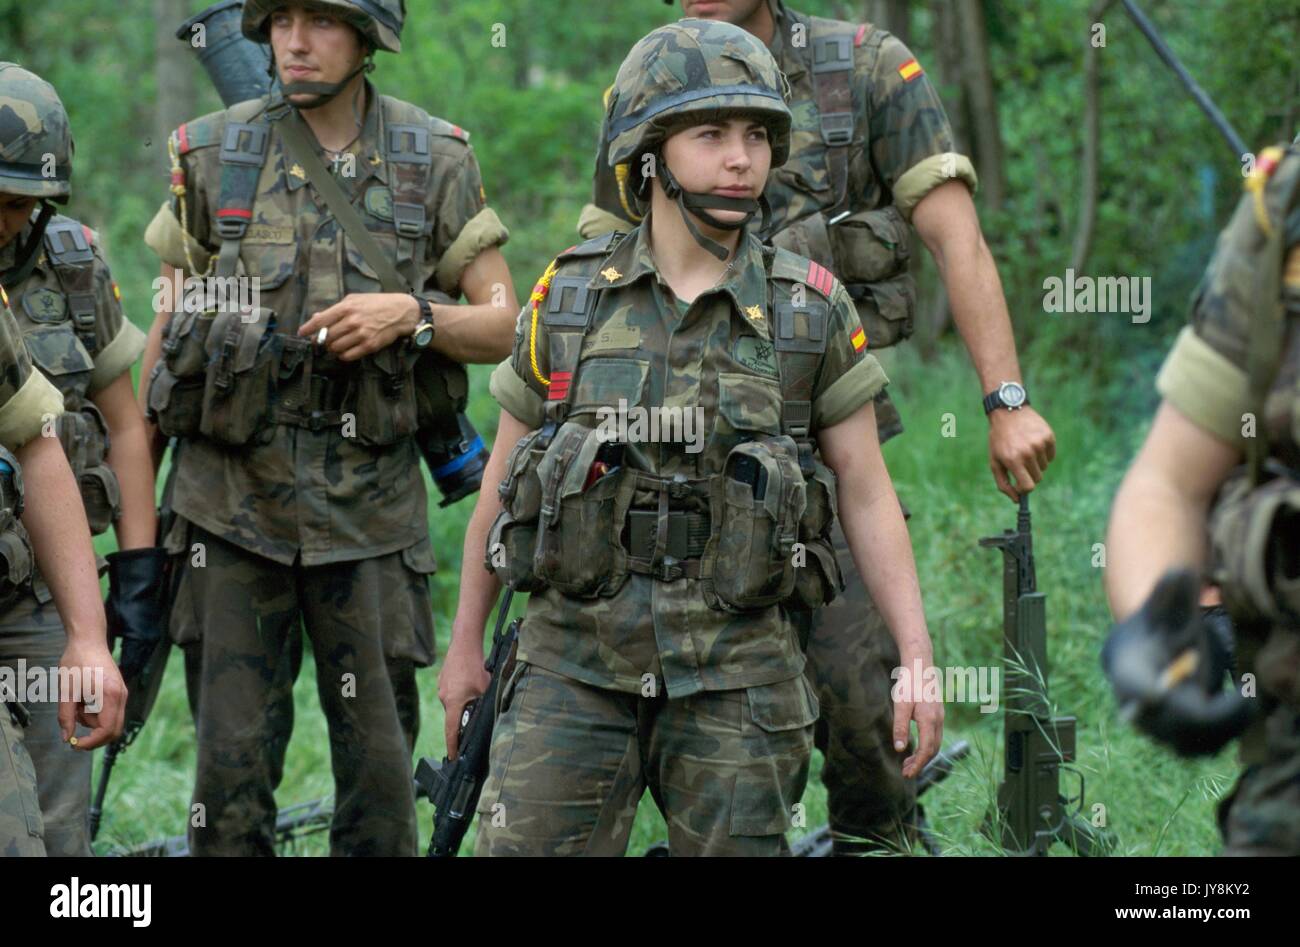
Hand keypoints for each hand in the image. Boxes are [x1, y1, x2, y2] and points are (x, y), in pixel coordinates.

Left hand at [56, 640, 126, 750]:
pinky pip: (110, 712)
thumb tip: (67, 737)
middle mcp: (121, 696)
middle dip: (94, 737)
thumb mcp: (66, 691)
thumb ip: (66, 716)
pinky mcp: (119, 692)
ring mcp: (122, 694)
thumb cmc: (76, 662)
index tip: (75, 744)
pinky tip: (84, 699)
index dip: (91, 742)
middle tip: (74, 735)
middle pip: (114, 730)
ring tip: (76, 703)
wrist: (89, 641)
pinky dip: (96, 713)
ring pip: (111, 721)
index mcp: (110, 696)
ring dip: (92, 721)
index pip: (107, 729)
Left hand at [297, 292, 420, 360]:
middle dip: (322, 340)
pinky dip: (343, 355)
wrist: (401, 312)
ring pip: (336, 348)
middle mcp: (352, 321)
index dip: (308, 328)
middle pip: (327, 337)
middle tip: (323, 340)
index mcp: (347, 307)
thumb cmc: (377, 304)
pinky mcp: (369, 345)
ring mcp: (361, 334)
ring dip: (333, 348)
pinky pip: (348, 356)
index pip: (321, 320)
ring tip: (336, 344)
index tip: (302, 333)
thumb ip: (336, 309)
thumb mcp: (355, 299)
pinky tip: (345, 350)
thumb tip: (317, 318)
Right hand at [437, 638, 490, 758]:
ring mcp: (442, 687)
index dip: (452, 746)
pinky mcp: (443, 678)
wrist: (465, 642)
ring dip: (464, 703)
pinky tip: (470, 683)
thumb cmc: (476, 666)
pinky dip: (461, 692)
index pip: (451, 731)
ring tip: (476, 693)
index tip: (453, 758)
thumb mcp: (485, 689)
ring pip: (454, 703)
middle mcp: (444, 696)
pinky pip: (452, 691)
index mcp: (452, 702)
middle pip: (453, 716)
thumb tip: (488, 719)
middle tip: (474, 719)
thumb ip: (484, 706)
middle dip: (463, 719)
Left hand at [892, 646, 943, 778]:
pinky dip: (927, 745)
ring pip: (935, 743)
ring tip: (908, 762)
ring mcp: (940, 716)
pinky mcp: (937, 712)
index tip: (907, 774)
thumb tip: (900, 749)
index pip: (926, 750)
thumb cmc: (909, 682)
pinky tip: (915, 745)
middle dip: (920, 763)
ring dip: (924, 755)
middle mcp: (938, 720)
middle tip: (905, 771)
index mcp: (930, 720)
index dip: (918, 764)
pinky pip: (935, 735)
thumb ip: (900, 726)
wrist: (920, 663)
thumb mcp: (900, 704)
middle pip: (933, 749)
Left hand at [988, 406, 1055, 500]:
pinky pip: (1051, 455)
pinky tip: (1033, 443)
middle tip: (1020, 463)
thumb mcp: (995, 461)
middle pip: (1037, 478)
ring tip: (1025, 449)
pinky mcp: (1049, 436)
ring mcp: (1039, 444)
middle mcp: (1028, 452)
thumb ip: (1003, 483)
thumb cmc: (999, 440)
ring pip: (1044, 467)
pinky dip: (1044, 454)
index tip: (1020, 484)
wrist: (1008, 411)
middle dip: (1029, 474)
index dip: (1025, 488)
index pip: (1028, 486)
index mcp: (1013, 460)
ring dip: (1036, 463)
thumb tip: (1016, 500)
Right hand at [1101, 569, 1255, 756]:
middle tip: (1244, 698)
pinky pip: (1204, 748)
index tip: (1159, 694)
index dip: (1144, 693)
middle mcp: (1137, 707)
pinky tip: (1242, 708)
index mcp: (1128, 670)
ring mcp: (1158, 727)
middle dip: (1208, 716)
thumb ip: (1170, 591)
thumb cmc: (1157, 625)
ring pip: (1190, 743)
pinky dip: (1227, 734)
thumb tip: (1180, 572)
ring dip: (1224, 728)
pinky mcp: (1179, 739)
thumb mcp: (1163, 605)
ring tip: (1248, 701)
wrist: (1149, 652)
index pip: (1134, 687)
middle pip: (1169, 724)